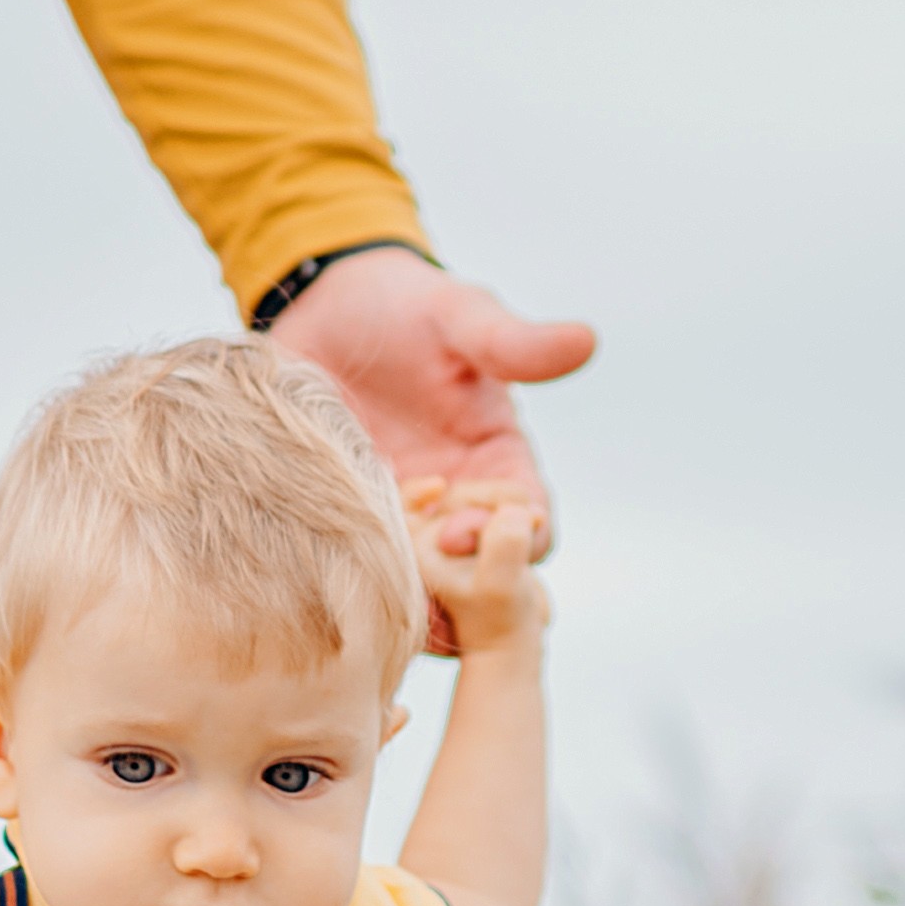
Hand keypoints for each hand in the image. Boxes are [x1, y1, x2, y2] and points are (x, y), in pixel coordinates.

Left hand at [265, 257, 592, 630]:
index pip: (530, 527)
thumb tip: (584, 340)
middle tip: (416, 569)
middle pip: (481, 581)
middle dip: (460, 589)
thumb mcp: (460, 318)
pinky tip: (320, 574)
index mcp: (499, 466)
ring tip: (367, 583)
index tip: (470, 529)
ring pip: (421, 594)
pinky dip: (346, 587)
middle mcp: (456, 508)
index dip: (514, 541)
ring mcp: (398, 525)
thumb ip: (513, 344)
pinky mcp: (343, 528)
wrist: (322, 306)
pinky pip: (355, 578)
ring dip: (405, 599)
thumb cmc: (406, 307)